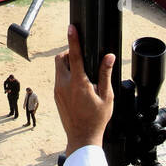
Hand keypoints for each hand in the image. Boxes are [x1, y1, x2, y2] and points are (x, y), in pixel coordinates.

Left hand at [54, 24, 114, 157]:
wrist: (82, 138)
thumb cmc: (97, 119)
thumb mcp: (107, 96)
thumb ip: (105, 74)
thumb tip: (109, 57)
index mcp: (78, 83)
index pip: (75, 55)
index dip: (73, 40)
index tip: (71, 28)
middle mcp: (64, 85)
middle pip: (61, 59)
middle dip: (70, 54)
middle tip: (82, 60)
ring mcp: (58, 91)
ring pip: (58, 68)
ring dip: (68, 65)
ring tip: (82, 75)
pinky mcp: (56, 96)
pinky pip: (58, 79)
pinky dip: (66, 76)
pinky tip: (78, 86)